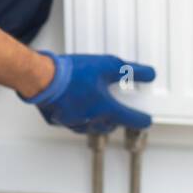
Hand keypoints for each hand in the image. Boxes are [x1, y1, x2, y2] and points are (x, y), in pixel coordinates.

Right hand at [16, 51, 155, 133]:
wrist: (43, 78)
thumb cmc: (73, 73)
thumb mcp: (108, 65)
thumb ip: (131, 71)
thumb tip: (149, 73)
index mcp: (106, 109)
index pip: (131, 119)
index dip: (141, 120)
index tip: (146, 120)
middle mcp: (91, 120)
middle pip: (111, 125)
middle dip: (117, 119)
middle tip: (119, 110)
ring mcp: (74, 123)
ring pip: (92, 127)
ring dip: (98, 120)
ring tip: (98, 108)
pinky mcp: (58, 121)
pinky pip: (72, 123)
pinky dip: (78, 117)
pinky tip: (74, 106)